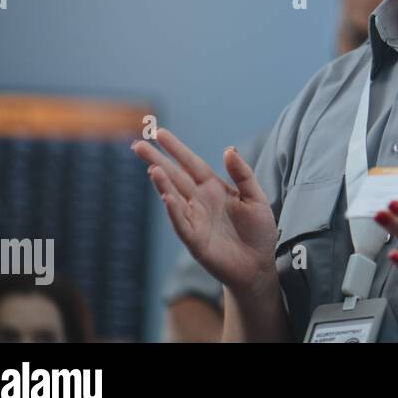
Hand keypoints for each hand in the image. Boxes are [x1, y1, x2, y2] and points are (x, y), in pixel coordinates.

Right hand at [131, 129, 278, 298]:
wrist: (259, 265)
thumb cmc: (258, 231)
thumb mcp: (256, 198)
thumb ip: (243, 174)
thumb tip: (229, 149)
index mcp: (214, 188)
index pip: (191, 163)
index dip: (176, 149)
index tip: (160, 132)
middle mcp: (199, 201)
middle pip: (175, 176)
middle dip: (157, 161)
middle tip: (138, 145)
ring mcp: (195, 220)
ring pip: (173, 197)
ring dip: (163, 183)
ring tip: (152, 168)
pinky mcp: (195, 241)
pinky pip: (182, 223)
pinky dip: (174, 210)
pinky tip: (166, 197)